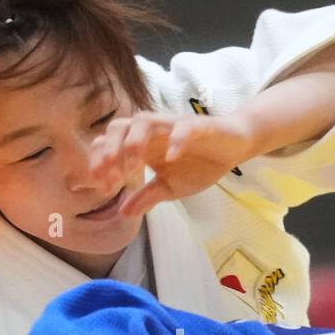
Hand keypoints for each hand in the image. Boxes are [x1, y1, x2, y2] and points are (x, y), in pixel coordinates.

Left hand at [88, 111, 257, 218]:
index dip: (100, 164)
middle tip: (110, 177)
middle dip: (109, 150)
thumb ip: (146, 197)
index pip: (110, 144)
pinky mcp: (199, 126)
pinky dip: (175, 140)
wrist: (234, 146)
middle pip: (119, 126)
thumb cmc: (199, 163)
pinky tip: (169, 159)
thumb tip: (123, 213)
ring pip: (143, 120)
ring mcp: (173, 126)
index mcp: (141, 144)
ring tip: (134, 168)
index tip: (103, 188)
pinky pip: (183, 127)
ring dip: (133, 143)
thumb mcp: (169, 187)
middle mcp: (152, 131)